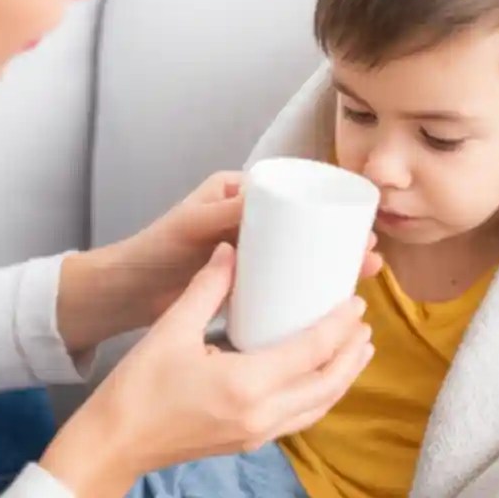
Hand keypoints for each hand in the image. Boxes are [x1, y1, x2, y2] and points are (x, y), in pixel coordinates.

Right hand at [40, 244, 374, 496]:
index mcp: (246, 384)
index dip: (339, 325)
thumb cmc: (136, 390)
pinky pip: (299, 419)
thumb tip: (231, 251)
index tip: (355, 302)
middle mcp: (260, 414)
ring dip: (342, 378)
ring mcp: (256, 432)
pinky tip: (318, 381)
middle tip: (365, 324)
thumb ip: (208, 288)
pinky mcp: (247, 440)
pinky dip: (320, 397)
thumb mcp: (171, 329)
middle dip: (352, 353)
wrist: (114, 442)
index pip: (312, 351)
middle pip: (327, 383)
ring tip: (357, 352)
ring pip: (318, 406)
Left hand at [119, 172, 382, 322]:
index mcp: (239, 193)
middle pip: (304, 227)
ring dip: (329, 267)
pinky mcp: (244, 282)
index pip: (293, 192)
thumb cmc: (156, 248)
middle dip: (339, 240)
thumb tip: (273, 197)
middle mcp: (248, 220)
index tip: (356, 221)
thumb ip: (228, 210)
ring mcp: (248, 253)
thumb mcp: (195, 224)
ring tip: (360, 280)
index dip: (328, 206)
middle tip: (370, 256)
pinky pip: (282, 283)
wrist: (128, 293)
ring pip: (298, 257)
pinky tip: (329, 305)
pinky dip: (306, 290)